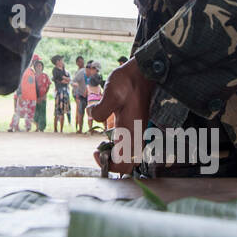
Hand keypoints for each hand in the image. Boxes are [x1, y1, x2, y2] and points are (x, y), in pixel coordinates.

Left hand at [88, 59, 153, 174]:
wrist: (144, 71)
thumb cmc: (130, 82)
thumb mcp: (112, 93)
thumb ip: (102, 109)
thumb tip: (92, 116)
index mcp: (131, 133)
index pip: (124, 165)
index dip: (109, 165)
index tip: (96, 152)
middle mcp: (136, 135)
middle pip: (126, 163)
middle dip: (110, 161)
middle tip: (98, 149)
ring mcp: (136, 131)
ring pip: (126, 153)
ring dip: (113, 151)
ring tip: (101, 140)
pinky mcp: (134, 125)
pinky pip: (126, 141)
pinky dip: (116, 140)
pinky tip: (108, 126)